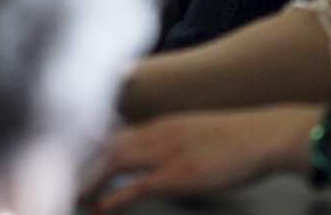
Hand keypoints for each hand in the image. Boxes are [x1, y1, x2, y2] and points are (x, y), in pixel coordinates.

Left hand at [87, 105, 316, 209]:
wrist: (266, 135)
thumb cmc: (239, 138)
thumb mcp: (197, 133)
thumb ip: (172, 141)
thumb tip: (157, 159)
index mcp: (162, 124)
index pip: (114, 132)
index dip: (88, 146)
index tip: (70, 158)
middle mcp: (158, 133)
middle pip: (106, 144)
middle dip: (81, 163)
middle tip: (63, 181)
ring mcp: (167, 152)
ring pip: (114, 160)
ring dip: (89, 179)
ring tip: (74, 197)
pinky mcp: (179, 173)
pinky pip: (138, 185)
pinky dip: (115, 196)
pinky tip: (102, 206)